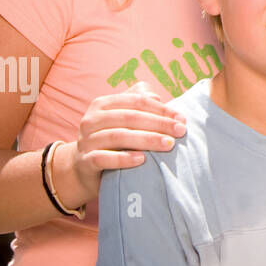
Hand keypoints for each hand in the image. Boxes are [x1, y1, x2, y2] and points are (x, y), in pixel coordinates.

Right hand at [53, 82, 186, 206]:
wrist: (83, 167)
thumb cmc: (112, 138)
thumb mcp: (124, 117)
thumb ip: (139, 102)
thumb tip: (157, 97)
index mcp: (103, 104)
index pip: (137, 102)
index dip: (161, 109)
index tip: (182, 119)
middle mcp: (91, 119)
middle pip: (130, 117)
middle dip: (159, 124)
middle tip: (180, 131)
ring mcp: (86, 140)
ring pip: (119, 136)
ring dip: (147, 140)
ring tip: (168, 144)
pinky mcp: (85, 161)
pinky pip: (103, 158)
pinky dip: (123, 158)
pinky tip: (142, 160)